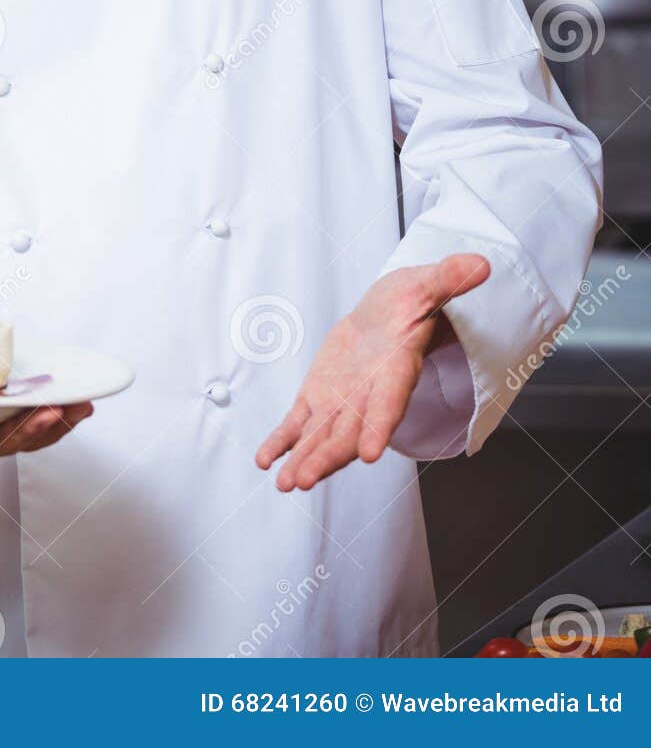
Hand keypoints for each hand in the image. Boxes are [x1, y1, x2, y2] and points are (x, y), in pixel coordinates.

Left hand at [255, 252, 488, 491]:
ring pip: (322, 435)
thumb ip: (449, 278)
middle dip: (327, 456)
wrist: (389, 312)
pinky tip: (266, 459)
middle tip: (303, 479)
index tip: (369, 454)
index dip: (380, 426)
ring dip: (303, 458)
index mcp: (396, 370)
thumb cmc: (410, 301)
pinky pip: (299, 423)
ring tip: (284, 481)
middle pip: (349, 431)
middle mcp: (369, 394)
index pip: (390, 402)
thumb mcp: (427, 284)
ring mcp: (343, 399)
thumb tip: (481, 265)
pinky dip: (283, 440)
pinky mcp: (320, 396)